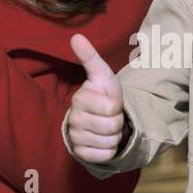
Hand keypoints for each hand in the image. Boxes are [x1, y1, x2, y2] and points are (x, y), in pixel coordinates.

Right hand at [67, 33, 123, 163]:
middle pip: (112, 126)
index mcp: (79, 99)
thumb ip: (90, 57)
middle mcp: (74, 119)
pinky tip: (102, 141)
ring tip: (106, 128)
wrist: (99, 119)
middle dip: (117, 122)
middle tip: (110, 117)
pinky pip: (105, 155)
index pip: (112, 107)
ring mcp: (76, 138)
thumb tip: (76, 36)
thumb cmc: (103, 95)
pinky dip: (109, 150)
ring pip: (110, 142)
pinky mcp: (81, 154)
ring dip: (114, 136)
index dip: (118, 106)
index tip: (110, 102)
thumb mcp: (102, 75)